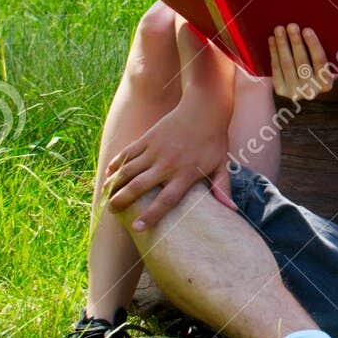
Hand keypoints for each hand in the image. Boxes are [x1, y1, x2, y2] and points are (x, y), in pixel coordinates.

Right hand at [105, 101, 232, 230]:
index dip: (151, 215)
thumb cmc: (215, 139)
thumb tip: (231, 210)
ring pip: (128, 170)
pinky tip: (108, 174)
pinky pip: (127, 153)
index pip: (166, 200)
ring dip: (114, 184)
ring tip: (106, 197)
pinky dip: (116, 164)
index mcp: (187, 173)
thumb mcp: (222, 164)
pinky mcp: (148, 138)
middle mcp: (168, 163)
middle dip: (122, 201)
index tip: (137, 228)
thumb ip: (223, 187)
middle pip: (139, 186)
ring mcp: (155, 150)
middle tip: (112, 212)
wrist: (205, 108)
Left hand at [269, 24, 336, 101]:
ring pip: (287, 64)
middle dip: (295, 42)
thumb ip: (322, 54)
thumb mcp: (324, 67)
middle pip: (301, 62)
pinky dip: (274, 52)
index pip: (320, 61)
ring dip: (282, 45)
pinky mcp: (281, 90)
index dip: (313, 45)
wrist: (303, 90)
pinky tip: (272, 40)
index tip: (307, 30)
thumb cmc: (316, 71)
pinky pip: (276, 68)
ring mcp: (294, 92)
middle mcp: (311, 90)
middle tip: (291, 26)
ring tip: (279, 29)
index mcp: (326, 84)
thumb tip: (310, 31)